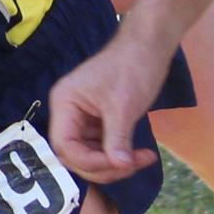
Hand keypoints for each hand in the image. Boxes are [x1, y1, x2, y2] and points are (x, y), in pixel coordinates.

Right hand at [46, 35, 163, 182]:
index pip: (64, 145)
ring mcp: (83, 118)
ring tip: (143, 159)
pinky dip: (121, 155)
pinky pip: (103, 148)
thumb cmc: (131, 69)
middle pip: (76, 155)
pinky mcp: (99, 122)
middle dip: (105, 165)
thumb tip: (120, 166)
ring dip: (116, 164)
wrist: (149, 47)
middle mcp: (68, 113)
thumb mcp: (122, 107)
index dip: (88, 161)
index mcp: (64, 104)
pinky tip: (141, 155)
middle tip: (133, 165)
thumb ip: (117, 139)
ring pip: (91, 155)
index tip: (118, 164)